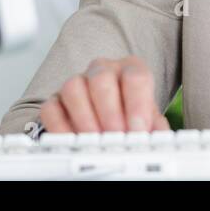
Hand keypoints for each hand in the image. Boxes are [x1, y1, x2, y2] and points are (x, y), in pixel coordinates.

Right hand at [40, 55, 171, 133]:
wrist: (112, 117)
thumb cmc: (132, 114)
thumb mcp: (149, 120)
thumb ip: (155, 128)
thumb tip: (157, 140)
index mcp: (131, 68)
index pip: (135, 77)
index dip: (137, 105)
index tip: (138, 130)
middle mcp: (103, 70)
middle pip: (101, 78)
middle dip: (109, 112)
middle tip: (114, 137)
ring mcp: (77, 82)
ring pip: (73, 87)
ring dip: (84, 118)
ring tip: (94, 141)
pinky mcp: (56, 100)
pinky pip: (51, 108)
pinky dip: (60, 127)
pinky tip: (73, 142)